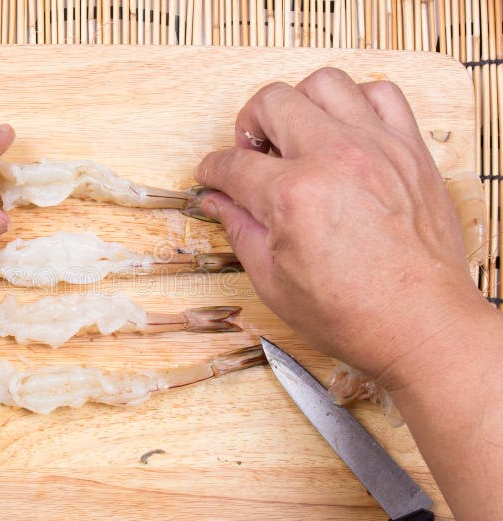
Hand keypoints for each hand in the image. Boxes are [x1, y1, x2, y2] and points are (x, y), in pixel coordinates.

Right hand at [196, 67, 486, 387]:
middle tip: (251, 153)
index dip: (212, 169)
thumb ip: (240, 229)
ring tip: (297, 135)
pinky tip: (346, 132)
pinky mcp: (409, 151)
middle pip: (272, 102)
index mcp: (293, 197)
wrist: (421, 324)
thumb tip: (217, 200)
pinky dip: (357, 103)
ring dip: (300, 103)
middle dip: (247, 124)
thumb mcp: (273, 281)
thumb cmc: (352, 313)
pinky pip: (382, 95)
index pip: (233, 164)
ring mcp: (377, 149)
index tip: (211, 174)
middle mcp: (334, 159)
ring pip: (324, 83)